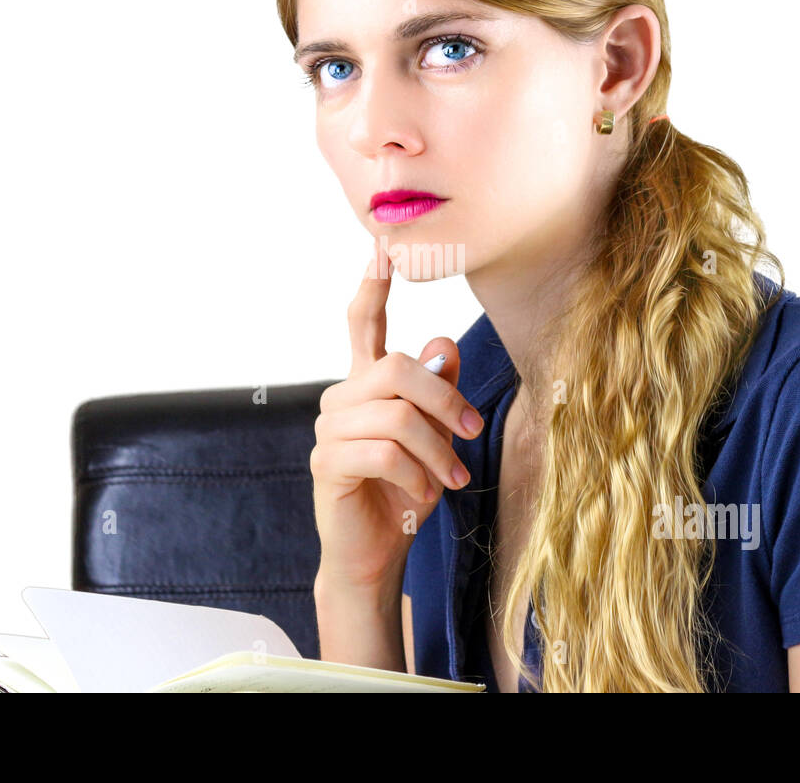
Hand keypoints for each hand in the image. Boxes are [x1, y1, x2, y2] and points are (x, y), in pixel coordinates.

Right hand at [310, 246, 483, 590]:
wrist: (377, 551)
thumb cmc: (407, 489)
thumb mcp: (435, 436)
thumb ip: (439, 391)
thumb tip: (443, 344)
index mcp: (367, 383)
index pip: (363, 324)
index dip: (372, 286)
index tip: (382, 247)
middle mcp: (343, 398)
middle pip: (397, 369)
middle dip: (444, 401)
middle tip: (471, 434)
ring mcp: (330, 430)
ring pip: (397, 416)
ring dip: (435, 452)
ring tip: (450, 480)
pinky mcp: (327, 464)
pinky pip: (385, 453)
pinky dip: (416, 476)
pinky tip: (423, 496)